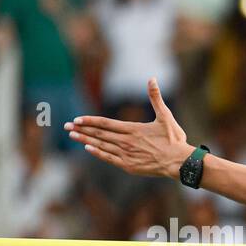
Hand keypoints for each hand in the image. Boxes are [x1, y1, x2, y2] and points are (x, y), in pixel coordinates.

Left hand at [65, 78, 190, 178]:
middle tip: (65, 126)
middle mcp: (126, 141)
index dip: (90, 120)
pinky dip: (97, 152)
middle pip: (99, 134)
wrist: (180, 162)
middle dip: (81, 129)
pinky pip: (109, 158)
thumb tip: (152, 79)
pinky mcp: (130, 165)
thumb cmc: (174, 140)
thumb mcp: (165, 116)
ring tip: (72, 135)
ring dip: (85, 139)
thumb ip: (156, 98)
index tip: (76, 119)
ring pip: (101, 145)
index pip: (105, 123)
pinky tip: (88, 148)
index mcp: (132, 129)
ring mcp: (127, 154)